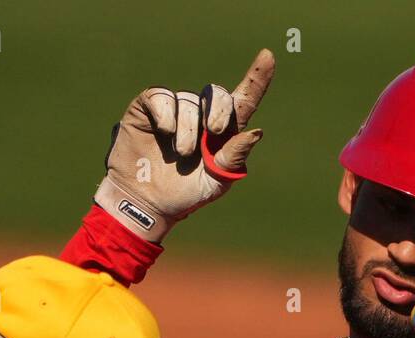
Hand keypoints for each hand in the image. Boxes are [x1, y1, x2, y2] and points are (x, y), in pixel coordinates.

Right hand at [94, 48, 275, 242]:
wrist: (146, 204)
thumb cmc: (184, 195)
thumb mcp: (216, 182)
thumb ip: (234, 158)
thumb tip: (256, 132)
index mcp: (223, 132)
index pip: (243, 101)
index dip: (257, 79)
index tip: (268, 57)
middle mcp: (200, 115)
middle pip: (217, 94)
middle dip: (219, 110)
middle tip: (214, 132)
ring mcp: (174, 110)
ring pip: (188, 100)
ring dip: (187, 128)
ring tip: (180, 154)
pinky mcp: (148, 108)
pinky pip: (161, 96)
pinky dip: (166, 113)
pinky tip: (165, 130)